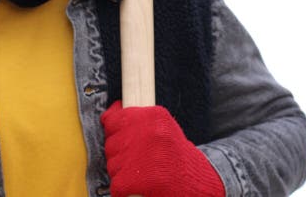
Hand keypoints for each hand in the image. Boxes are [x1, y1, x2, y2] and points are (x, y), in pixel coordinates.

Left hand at [100, 100, 224, 196]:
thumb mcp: (163, 129)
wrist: (197, 183)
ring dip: (122, 172)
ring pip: (112, 164)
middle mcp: (148, 131)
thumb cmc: (176, 157)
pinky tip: (138, 186)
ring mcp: (142, 155)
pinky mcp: (137, 178)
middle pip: (111, 143)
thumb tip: (107, 118)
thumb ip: (137, 122)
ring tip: (144, 173)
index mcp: (154, 115)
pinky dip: (123, 189)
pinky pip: (116, 184)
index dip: (114, 130)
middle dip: (120, 154)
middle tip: (141, 160)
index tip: (121, 136)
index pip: (114, 118)